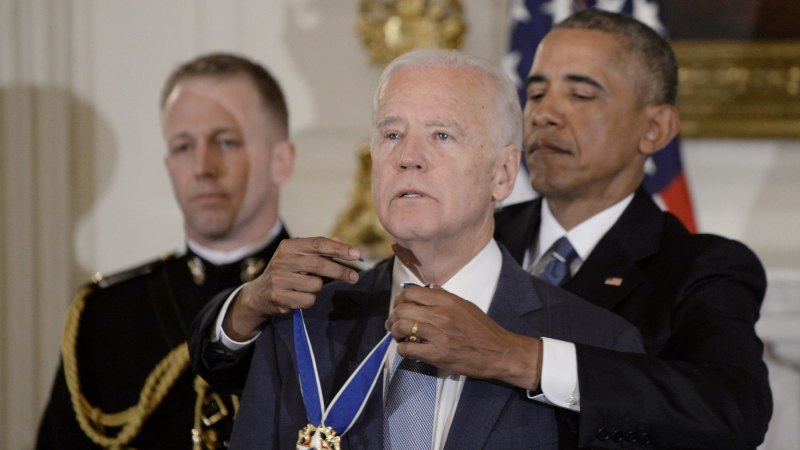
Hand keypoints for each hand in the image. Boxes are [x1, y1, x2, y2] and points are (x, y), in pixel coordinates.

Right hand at [224, 237, 361, 339]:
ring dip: (318, 288)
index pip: (318, 243)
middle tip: (355, 277)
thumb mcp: (298, 256)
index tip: (358, 255)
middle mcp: (282, 260)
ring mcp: (279, 279)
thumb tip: (341, 242)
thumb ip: (318, 249)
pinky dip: (309, 300)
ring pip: (316, 285)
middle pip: (319, 264)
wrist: (258, 294)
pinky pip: (308, 300)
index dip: (340, 249)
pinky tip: (298, 297)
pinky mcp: (279, 297)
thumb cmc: (286, 272)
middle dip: (340, 271)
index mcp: (288, 246)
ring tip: (305, 287)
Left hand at [386, 285, 542, 389]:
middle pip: (402, 309)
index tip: (400, 307)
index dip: (400, 300)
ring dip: (394, 332)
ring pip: (401, 327)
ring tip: (399, 336)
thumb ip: (445, 297)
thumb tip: (427, 289)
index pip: (410, 292)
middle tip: (394, 324)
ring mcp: (439, 334)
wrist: (500, 351)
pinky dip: (402, 349)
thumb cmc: (483, 329)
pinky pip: (408, 349)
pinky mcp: (438, 354)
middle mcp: (441, 314)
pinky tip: (408, 349)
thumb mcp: (465, 305)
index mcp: (447, 300)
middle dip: (393, 317)